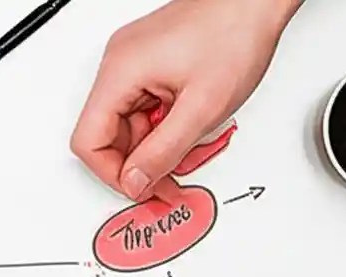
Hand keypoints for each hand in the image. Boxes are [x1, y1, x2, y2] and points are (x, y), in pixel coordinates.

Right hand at [71, 0, 299, 201]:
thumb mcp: (203, 107)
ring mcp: (132, 63)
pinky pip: (144, 107)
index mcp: (120, 73)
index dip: (114, 173)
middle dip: (141, 162)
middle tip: (171, 179)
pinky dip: (164, 126)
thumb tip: (135, 182)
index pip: (89, 141)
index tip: (142, 188)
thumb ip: (163, 152)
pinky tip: (190, 126)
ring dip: (157, 145)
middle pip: (108, 135)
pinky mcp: (149, 63)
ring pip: (129, 124)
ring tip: (193, 147)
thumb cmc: (236, 34)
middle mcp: (118, 65)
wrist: (256, 0)